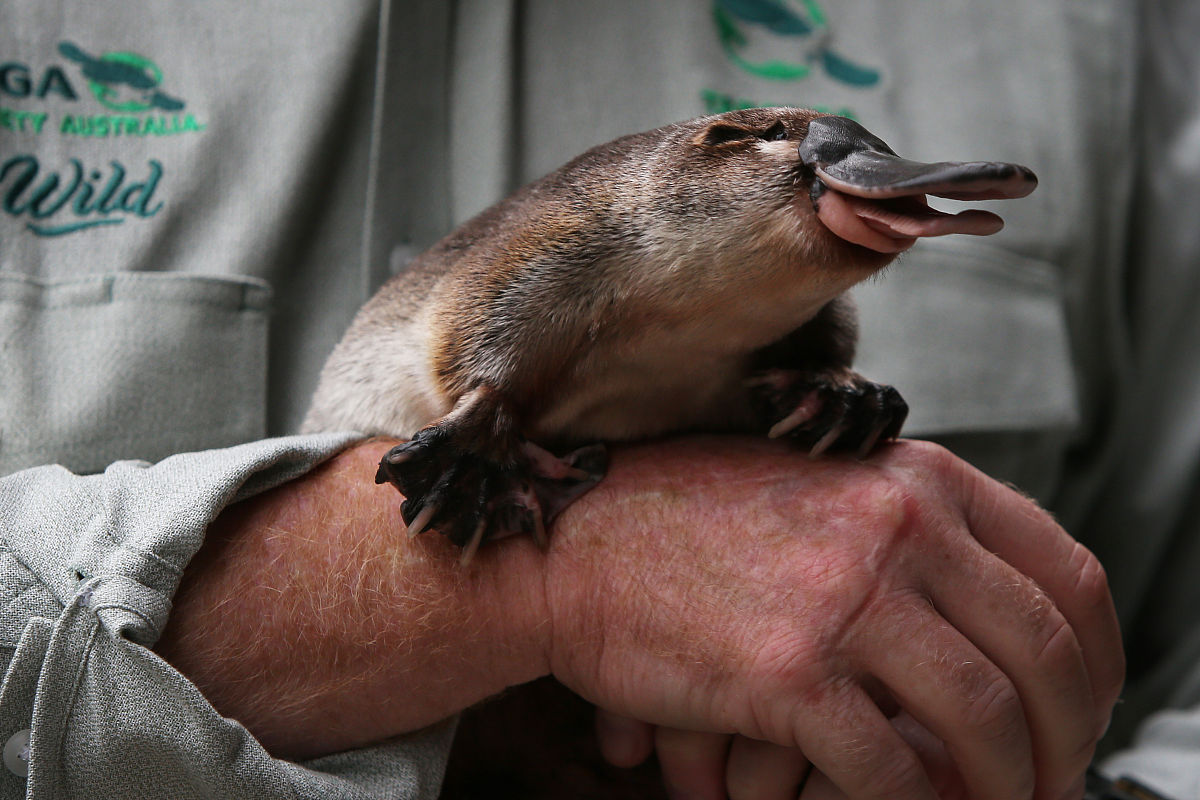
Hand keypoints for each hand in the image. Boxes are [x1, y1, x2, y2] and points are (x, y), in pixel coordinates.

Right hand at [545, 436, 1122, 799]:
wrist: (578, 548)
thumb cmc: (695, 524)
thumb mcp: (826, 489)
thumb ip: (919, 528)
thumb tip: (1008, 619)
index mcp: (917, 478)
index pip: (1068, 573)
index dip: (1100, 660)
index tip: (1084, 710)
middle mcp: (897, 526)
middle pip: (1049, 654)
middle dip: (1069, 738)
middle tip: (1052, 780)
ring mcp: (846, 597)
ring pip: (988, 721)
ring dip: (1006, 786)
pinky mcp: (792, 672)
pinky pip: (895, 770)